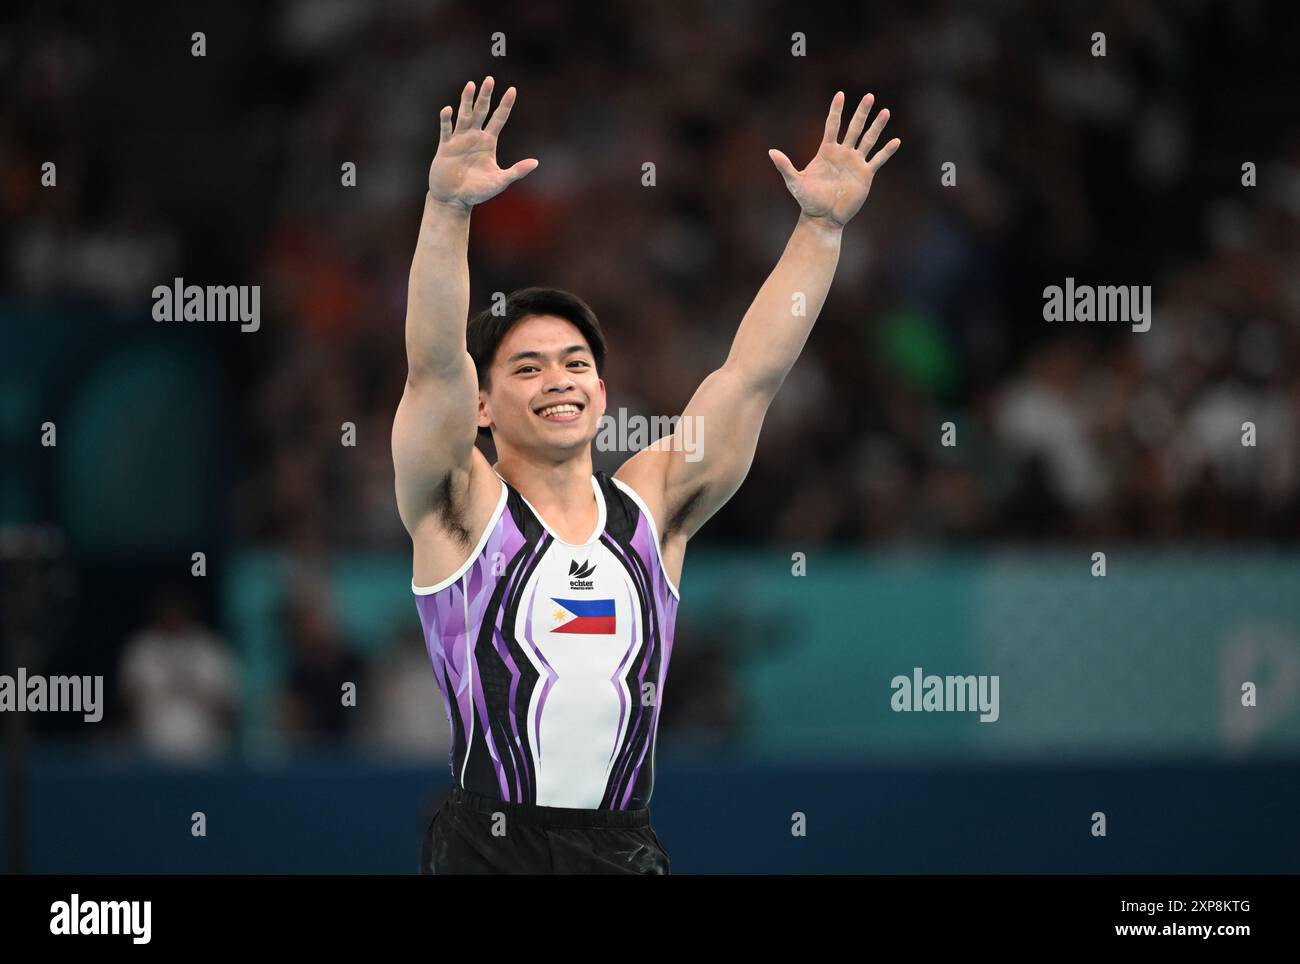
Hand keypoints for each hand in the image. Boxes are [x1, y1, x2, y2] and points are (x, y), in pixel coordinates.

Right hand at [428, 76, 537, 210]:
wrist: (454, 199)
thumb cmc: (478, 191)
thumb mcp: (500, 181)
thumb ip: (516, 171)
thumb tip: (535, 163)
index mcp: (488, 142)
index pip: (499, 119)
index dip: (505, 105)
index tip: (513, 90)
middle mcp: (474, 137)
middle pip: (481, 112)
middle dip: (485, 96)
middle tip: (489, 79)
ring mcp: (459, 140)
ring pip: (464, 116)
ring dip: (467, 101)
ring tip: (470, 85)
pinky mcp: (445, 147)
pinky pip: (446, 130)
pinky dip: (447, 120)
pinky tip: (449, 109)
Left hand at [768, 92, 899, 227]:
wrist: (823, 217)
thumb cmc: (808, 200)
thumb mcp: (795, 182)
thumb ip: (785, 166)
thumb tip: (771, 152)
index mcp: (827, 151)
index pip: (832, 125)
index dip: (836, 110)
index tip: (839, 95)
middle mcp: (843, 153)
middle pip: (854, 128)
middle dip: (861, 112)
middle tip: (869, 96)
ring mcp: (855, 163)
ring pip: (868, 140)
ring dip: (877, 126)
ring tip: (885, 111)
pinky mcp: (865, 175)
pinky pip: (877, 160)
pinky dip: (886, 151)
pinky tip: (896, 141)